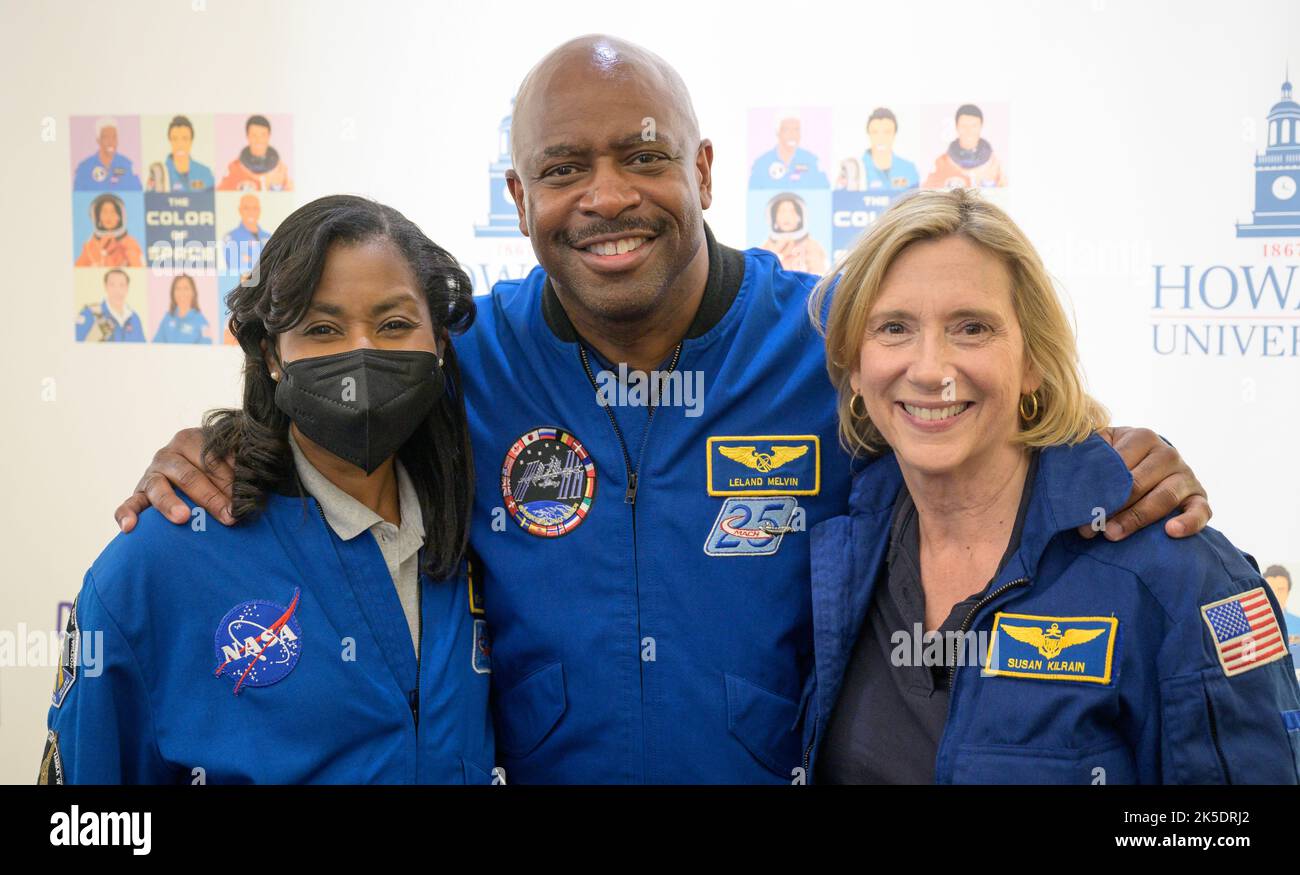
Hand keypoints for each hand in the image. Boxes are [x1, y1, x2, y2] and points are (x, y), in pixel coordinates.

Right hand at [114, 428, 235, 532]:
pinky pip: (128, 504)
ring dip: (170, 503)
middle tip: (229, 516)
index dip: (230, 479)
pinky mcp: (139, 494)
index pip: (211, 459)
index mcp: (191, 440)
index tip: (247, 498)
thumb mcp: (231, 459)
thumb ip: (242, 465)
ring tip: (183, 517)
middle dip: (211, 497)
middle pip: (189, 476)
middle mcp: (168, 455)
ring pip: (157, 487)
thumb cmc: (219, 468)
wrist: (194, 471)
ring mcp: (151, 474)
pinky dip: (126, 515)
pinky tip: (130, 528)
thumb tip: (255, 480)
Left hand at [1078, 427, 1210, 541]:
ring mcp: (1186, 475)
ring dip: (1137, 518)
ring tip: (1112, 534)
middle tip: (1092, 527)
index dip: (1097, 488)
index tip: (1079, 510)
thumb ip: (1087, 453)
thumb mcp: (1101, 447)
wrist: (1149, 463)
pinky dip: (1188, 522)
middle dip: (1113, 507)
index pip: (1118, 464)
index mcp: (1142, 437)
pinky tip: (1171, 532)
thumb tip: (1068, 471)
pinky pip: (1200, 511)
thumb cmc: (1116, 458)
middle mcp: (1168, 453)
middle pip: (1138, 483)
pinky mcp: (1199, 496)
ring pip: (1164, 497)